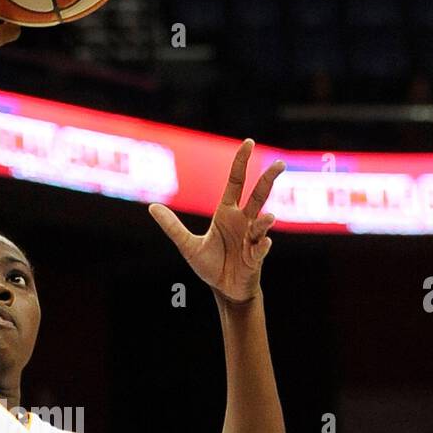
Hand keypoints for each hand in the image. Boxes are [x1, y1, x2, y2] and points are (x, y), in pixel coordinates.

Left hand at [148, 139, 284, 301]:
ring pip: (262, 222)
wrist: (223, 290)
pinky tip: (264, 243)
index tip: (248, 142)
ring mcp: (252, 238)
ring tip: (269, 218)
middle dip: (269, 179)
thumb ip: (172, 227)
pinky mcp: (256, 257)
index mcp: (227, 213)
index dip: (241, 162)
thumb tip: (152, 207)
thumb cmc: (209, 265)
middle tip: (280, 163)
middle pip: (258, 195)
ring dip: (265, 220)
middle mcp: (243, 221)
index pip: (237, 182)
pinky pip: (261, 248)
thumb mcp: (187, 246)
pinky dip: (262, 245)